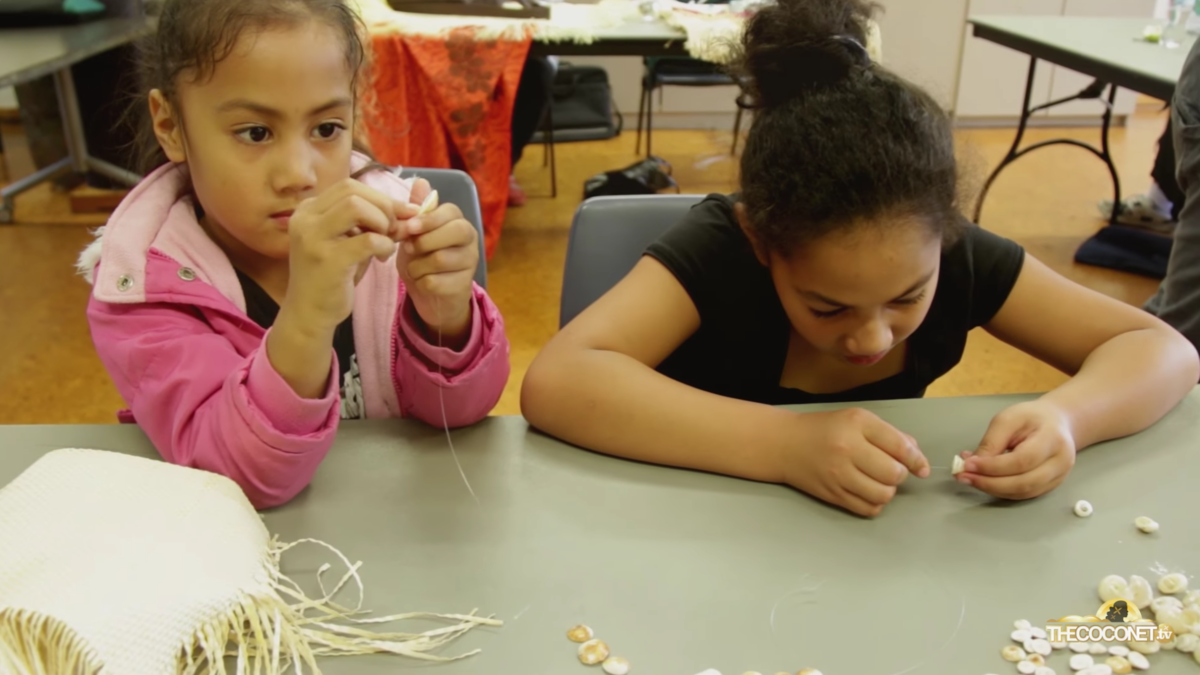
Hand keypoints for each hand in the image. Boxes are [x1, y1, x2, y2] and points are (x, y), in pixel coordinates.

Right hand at [283, 178, 400, 332]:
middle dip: (383, 207)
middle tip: (394, 230)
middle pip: (353, 191)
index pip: (349, 185)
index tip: (399, 214)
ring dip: (382, 222)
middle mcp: (304, 218)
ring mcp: (312, 237)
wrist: (309, 313)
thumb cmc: (332, 276)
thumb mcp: (349, 241)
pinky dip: (384, 245)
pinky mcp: (327, 259)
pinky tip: (383, 257)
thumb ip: (371, 222)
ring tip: (387, 242)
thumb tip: (409, 209)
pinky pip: (367, 239)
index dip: (380, 197)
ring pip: (357, 207)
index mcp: (308, 209)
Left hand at [394, 183, 479, 344]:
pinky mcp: (463, 286)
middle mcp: (470, 239)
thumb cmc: (421, 258)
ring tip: (414, 268)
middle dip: (426, 240)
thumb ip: (416, 210)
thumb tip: (420, 181)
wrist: (430, 295)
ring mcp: (470, 262)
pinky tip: (422, 283)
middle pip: (456, 232)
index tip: (409, 228)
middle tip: (409, 249)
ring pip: (441, 258)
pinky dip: (421, 283)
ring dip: (417, 266)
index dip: (429, 219)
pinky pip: (436, 281)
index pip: (451, 212)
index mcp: (458, 221)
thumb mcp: (414, 233)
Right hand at [782, 407, 929, 517]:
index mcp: (857, 424)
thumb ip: (889, 435)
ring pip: (883, 494)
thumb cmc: (824, 429)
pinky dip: (875, 504)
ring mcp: (839, 475)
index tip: (922, 468)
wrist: (785, 444)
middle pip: (893, 473)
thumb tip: (916, 455)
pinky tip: (868, 492)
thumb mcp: (856, 420)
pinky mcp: (833, 495)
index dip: (917, 460)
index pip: (900, 446)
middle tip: (891, 470)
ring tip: (879, 481)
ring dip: (888, 490)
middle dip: (900, 475)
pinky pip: (867, 509)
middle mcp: (848, 449)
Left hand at [954, 400, 1076, 499]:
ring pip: (1023, 493)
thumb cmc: (1031, 418)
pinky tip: (984, 482)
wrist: (1057, 423)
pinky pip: (1023, 495)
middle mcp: (1060, 463)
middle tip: (963, 477)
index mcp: (1052, 440)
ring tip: (969, 479)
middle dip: (990, 483)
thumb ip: (992, 441)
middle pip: (1024, 482)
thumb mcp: (1008, 419)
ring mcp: (1058, 478)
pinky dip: (1001, 491)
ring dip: (992, 489)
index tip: (967, 465)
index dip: (993, 467)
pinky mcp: (1050, 487)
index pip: (1022, 460)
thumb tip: (972, 464)